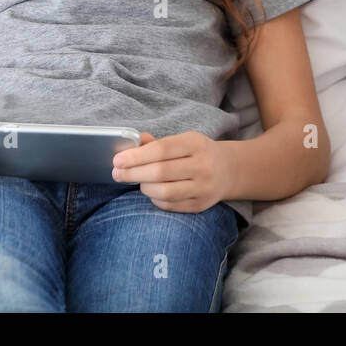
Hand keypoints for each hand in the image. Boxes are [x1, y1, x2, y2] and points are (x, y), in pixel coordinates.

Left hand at [111, 131, 236, 212]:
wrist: (228, 170)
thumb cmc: (198, 152)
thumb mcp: (183, 140)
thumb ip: (157, 142)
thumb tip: (131, 143)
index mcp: (196, 144)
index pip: (162, 149)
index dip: (137, 156)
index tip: (118, 160)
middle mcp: (202, 166)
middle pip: (160, 172)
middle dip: (133, 173)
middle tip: (116, 173)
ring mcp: (203, 187)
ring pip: (164, 192)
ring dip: (144, 187)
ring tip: (138, 182)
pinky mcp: (200, 205)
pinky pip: (169, 205)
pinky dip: (155, 199)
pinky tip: (152, 191)